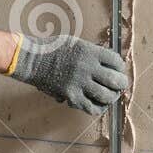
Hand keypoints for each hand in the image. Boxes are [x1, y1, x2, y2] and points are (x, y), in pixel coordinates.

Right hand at [9, 33, 128, 114]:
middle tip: (120, 85)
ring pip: (106, 96)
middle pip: (115, 80)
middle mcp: (87, 67)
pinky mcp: (71, 95)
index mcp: (89, 52)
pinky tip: (98, 105)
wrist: (31, 59)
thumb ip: (92, 53)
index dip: (120, 67)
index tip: (119, 70)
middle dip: (121, 84)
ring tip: (110, 96)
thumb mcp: (76, 44)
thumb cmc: (52, 49)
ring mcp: (79, 83)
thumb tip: (107, 65)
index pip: (116, 61)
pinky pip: (91, 107)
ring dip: (111, 97)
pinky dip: (98, 107)